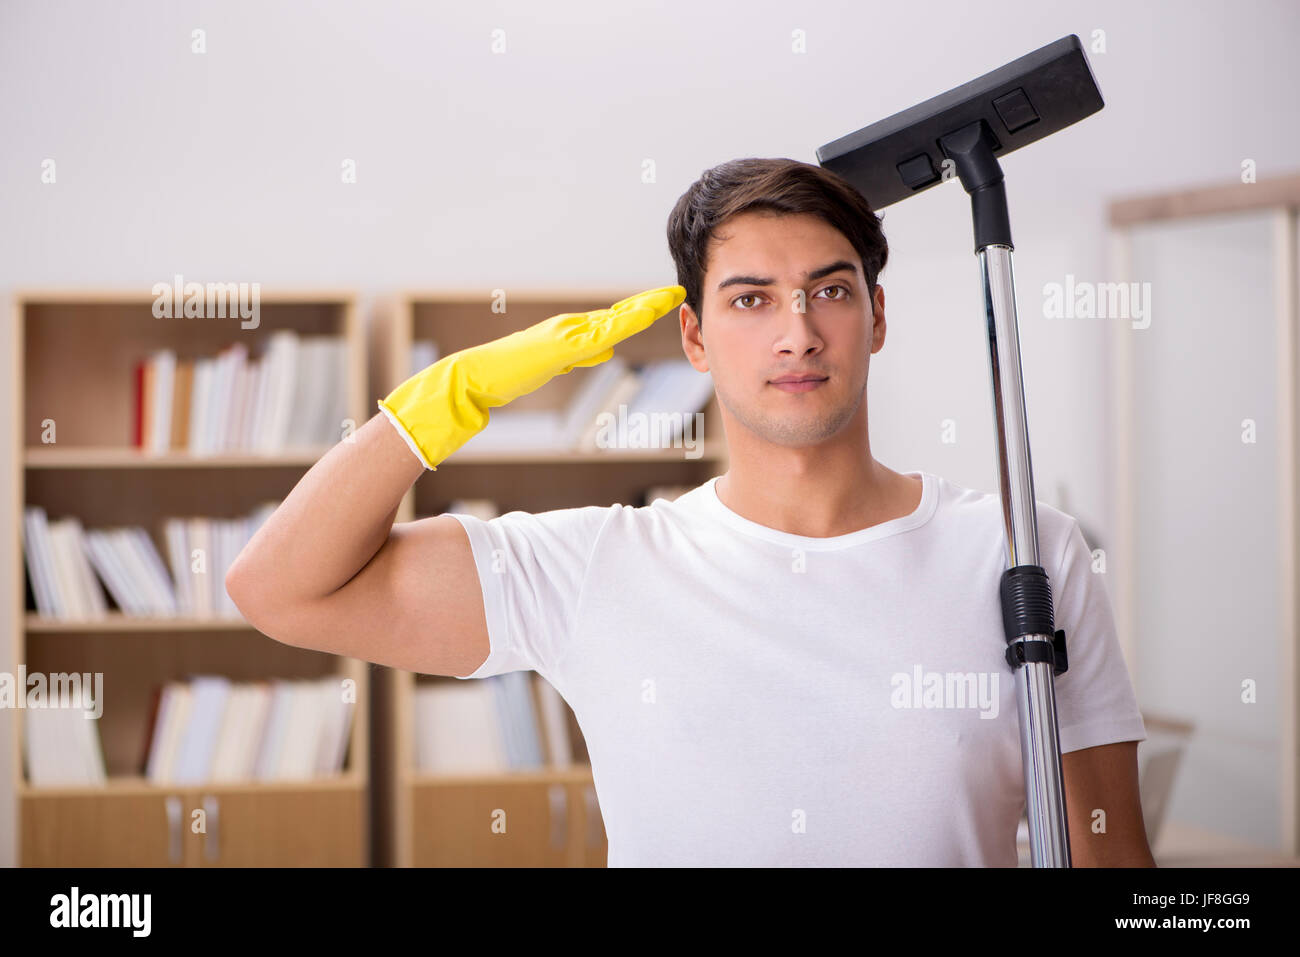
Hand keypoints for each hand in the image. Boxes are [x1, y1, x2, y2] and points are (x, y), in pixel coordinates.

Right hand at [378, 285, 686, 468]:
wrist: (475, 377)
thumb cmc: (508, 374)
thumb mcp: (554, 363)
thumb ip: (581, 354)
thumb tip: (609, 349)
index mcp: (569, 332)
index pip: (612, 320)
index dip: (638, 311)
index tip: (664, 302)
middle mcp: (569, 326)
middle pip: (617, 314)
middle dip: (647, 303)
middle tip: (675, 292)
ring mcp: (563, 334)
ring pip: (612, 321)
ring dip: (641, 310)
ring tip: (667, 300)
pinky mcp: (557, 346)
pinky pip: (597, 336)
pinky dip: (620, 326)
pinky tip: (638, 322)